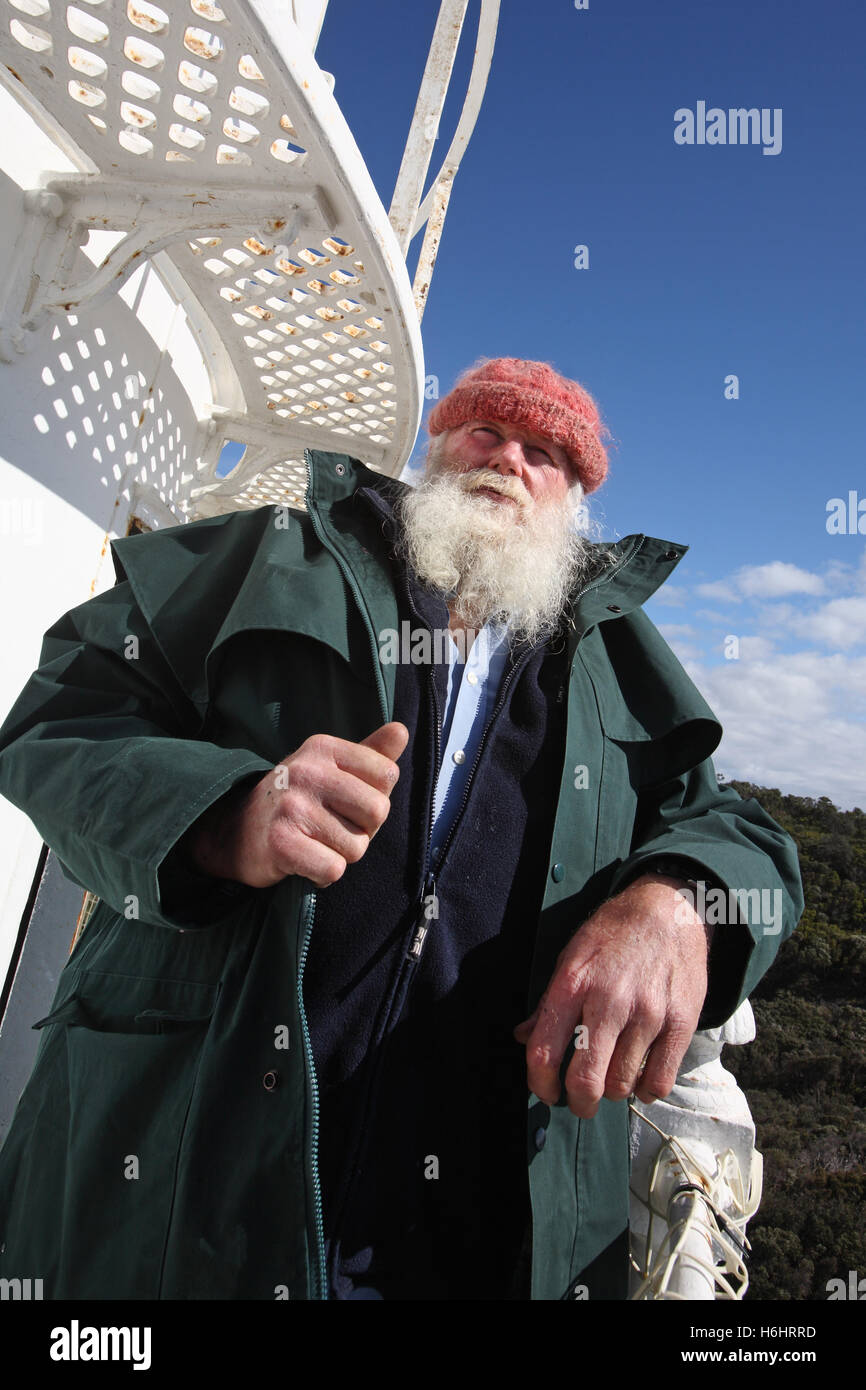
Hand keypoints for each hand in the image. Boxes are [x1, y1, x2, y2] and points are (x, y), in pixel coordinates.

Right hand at [185, 722, 408, 888]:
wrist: (234, 831)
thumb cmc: (296, 800)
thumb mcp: (329, 768)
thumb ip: (370, 754)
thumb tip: (402, 730)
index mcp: (323, 747)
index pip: (387, 774)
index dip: (375, 798)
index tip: (346, 803)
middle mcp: (307, 771)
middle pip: (378, 812)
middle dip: (362, 830)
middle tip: (331, 828)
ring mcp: (292, 806)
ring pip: (357, 847)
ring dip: (341, 854)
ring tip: (314, 842)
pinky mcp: (281, 843)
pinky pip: (334, 870)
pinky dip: (323, 874)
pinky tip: (304, 860)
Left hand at [513, 873, 710, 1116]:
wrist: (669, 910)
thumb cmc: (614, 934)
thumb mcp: (571, 956)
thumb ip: (548, 1003)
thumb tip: (522, 1038)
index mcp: (573, 983)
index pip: (544, 1051)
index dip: (539, 1084)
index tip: (545, 1092)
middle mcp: (610, 1000)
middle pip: (586, 1080)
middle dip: (578, 1103)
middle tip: (579, 1102)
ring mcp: (648, 1013)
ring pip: (622, 1085)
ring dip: (613, 1091)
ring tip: (612, 1077)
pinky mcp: (681, 1022)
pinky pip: (659, 1081)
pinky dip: (646, 1090)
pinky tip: (641, 1078)